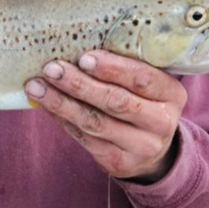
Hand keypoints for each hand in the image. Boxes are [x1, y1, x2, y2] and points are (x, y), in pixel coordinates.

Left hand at [25, 50, 187, 182]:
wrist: (152, 150)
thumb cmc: (143, 102)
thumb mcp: (148, 85)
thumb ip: (125, 67)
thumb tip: (75, 46)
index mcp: (171, 94)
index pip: (142, 78)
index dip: (112, 68)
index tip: (83, 57)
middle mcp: (160, 122)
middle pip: (115, 101)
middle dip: (79, 84)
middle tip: (52, 69)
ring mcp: (140, 146)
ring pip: (94, 122)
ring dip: (61, 102)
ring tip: (37, 86)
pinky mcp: (118, 161)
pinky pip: (84, 137)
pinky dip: (61, 118)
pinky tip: (45, 104)